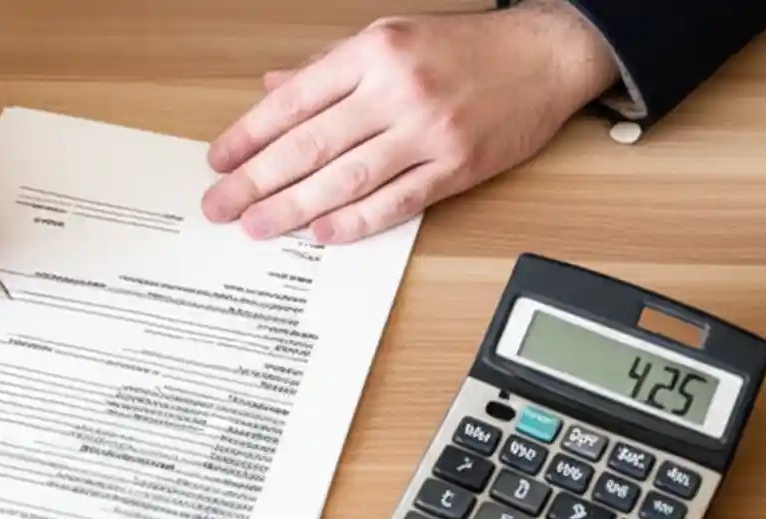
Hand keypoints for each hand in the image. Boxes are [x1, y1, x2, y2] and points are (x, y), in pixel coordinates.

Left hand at [201, 1, 618, 243]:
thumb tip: (272, 90)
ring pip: (347, 177)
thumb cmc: (465, 48)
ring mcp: (429, 131)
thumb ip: (327, 67)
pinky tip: (323, 232)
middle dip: (257, 180)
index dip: (250, 136)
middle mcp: (398, 90)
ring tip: (258, 226)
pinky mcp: (457, 167)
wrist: (545, 55)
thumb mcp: (388, 37)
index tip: (220, 162)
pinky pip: (398, 201)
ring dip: (294, 207)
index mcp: (374, 53)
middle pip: (311, 144)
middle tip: (221, 205)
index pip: (294, 101)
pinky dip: (357, 220)